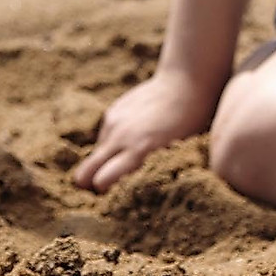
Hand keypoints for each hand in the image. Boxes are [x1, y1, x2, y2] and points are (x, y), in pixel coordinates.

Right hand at [72, 68, 218, 192]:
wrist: (188, 81)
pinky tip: (136, 134)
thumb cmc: (192, 121)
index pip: (102, 182)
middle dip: (92, 183)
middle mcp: (121, 137)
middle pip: (83, 175)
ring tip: (131, 155)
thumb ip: (155, 168)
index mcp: (140, 149)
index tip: (120, 193)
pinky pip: (104, 137)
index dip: (108, 192)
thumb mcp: (179, 149)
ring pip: (94, 156)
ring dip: (106, 161)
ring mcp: (114, 122)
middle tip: (113, 182)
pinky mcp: (113, 111)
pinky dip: (114, 142)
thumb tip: (140, 194)